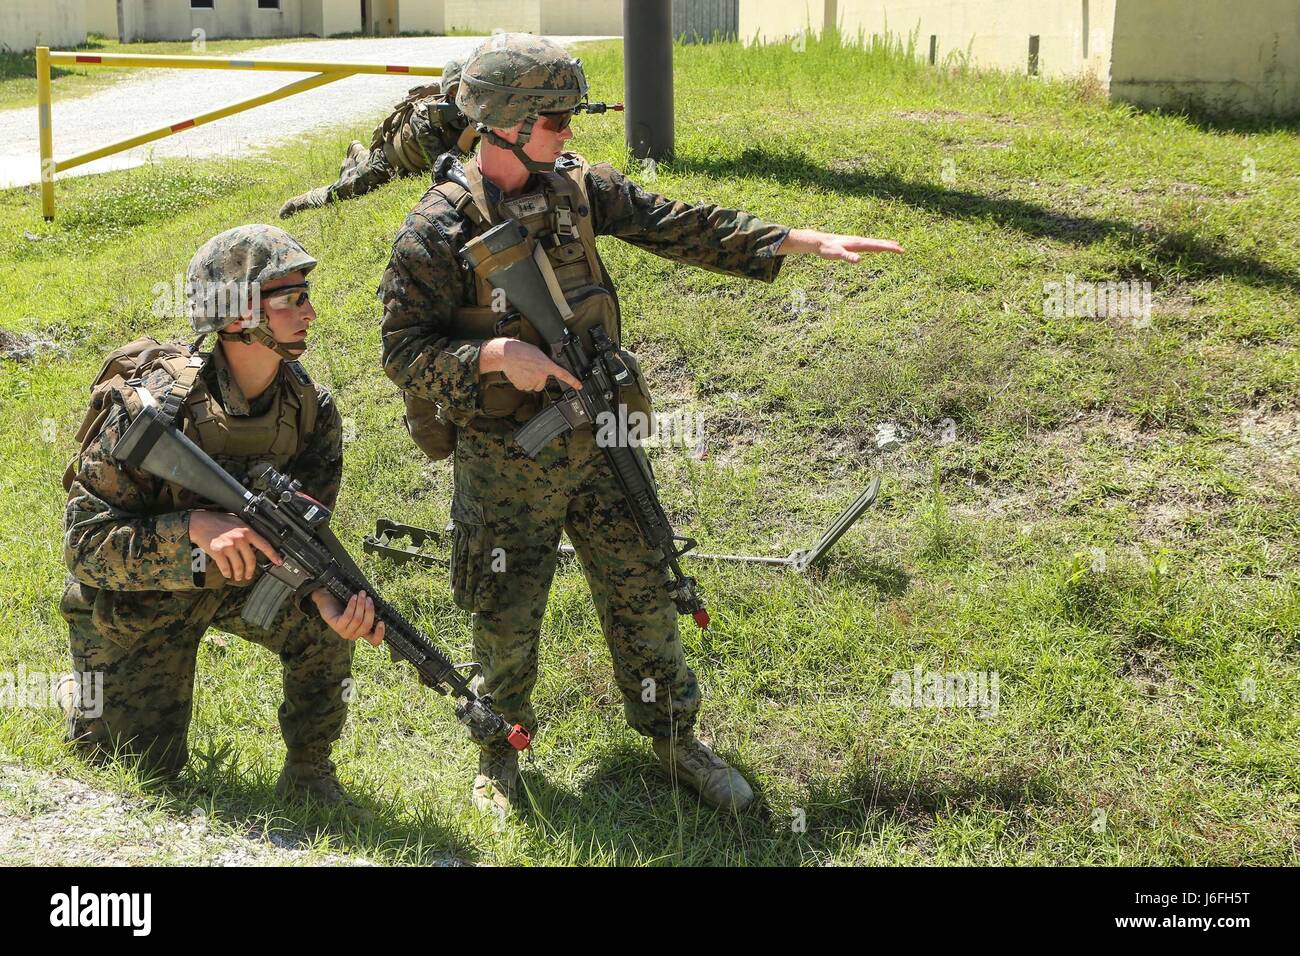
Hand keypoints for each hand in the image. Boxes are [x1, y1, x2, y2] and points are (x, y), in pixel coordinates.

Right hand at [188, 510, 280, 583]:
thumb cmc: (218, 521)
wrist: (199, 522)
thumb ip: (247, 531)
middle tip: (249, 575)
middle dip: (251, 570)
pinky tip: (227, 574)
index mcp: (247, 531)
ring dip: (239, 574)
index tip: (278, 562)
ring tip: (238, 576)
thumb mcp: (237, 521)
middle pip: (251, 560)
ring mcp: (229, 545)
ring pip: (239, 565)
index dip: (273, 555)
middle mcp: (240, 538)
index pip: (264, 544)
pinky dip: (227, 573)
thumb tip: (255, 541)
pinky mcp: (218, 552)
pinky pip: (225, 567)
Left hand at [312, 589, 385, 645]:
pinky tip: (353, 597)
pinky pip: (348, 616)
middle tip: (368, 598)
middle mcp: (354, 635)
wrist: (327, 598)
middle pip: (367, 626)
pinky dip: (352, 606)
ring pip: (358, 620)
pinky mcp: (336, 626)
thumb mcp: (361, 607)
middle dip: (369, 610)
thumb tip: (380, 605)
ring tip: (361, 594)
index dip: (380, 634)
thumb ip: (369, 609)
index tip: (382, 621)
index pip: (374, 641)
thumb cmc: (345, 601)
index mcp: (362, 632)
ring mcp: (344, 632)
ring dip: (361, 605)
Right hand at [480, 337, 582, 391]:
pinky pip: (524, 387)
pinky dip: (521, 382)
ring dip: (529, 381)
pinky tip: (518, 373)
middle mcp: (541, 375)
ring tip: (523, 370)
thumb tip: (546, 368)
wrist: (506, 354)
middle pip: (542, 384)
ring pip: (533, 386)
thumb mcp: (538, 353)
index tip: (579, 386)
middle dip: (538, 379)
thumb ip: (544, 362)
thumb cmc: (521, 350)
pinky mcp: (522, 385)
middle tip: (530, 370)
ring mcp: (532, 382)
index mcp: (546, 365)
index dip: (573, 381)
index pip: (563, 374)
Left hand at [778, 228, 904, 261]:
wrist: (818, 242)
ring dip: (885, 245)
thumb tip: (859, 261)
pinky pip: (868, 246)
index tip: (900, 250)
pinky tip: (877, 249)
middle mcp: (860, 241)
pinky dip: (876, 247)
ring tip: (894, 247)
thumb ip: (847, 257)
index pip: (877, 246)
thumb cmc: (827, 249)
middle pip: (878, 244)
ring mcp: (857, 243)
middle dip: (890, 246)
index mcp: (859, 243)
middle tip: (902, 249)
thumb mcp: (837, 254)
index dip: (889, 248)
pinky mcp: (853, 245)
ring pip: (874, 244)